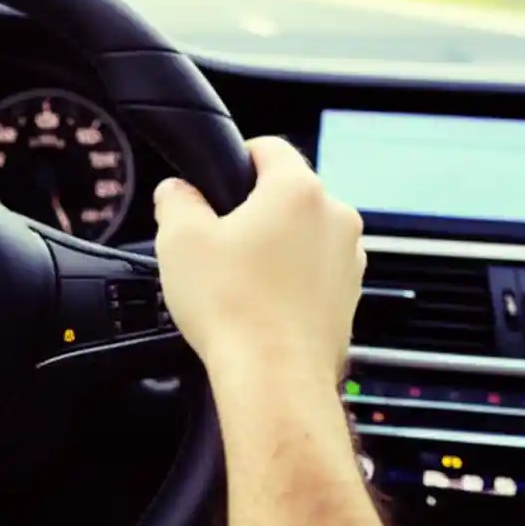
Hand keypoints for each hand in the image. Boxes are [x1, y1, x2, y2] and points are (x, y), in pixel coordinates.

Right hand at [154, 137, 364, 385]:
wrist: (273, 378)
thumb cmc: (233, 308)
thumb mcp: (179, 239)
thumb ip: (175, 199)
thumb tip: (177, 192)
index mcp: (297, 190)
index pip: (269, 147)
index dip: (236, 159)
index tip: (217, 181)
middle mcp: (335, 218)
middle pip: (287, 194)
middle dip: (252, 211)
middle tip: (216, 241)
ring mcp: (349, 260)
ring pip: (303, 235)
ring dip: (275, 247)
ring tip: (238, 279)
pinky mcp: (349, 297)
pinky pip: (315, 273)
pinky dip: (291, 281)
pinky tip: (259, 305)